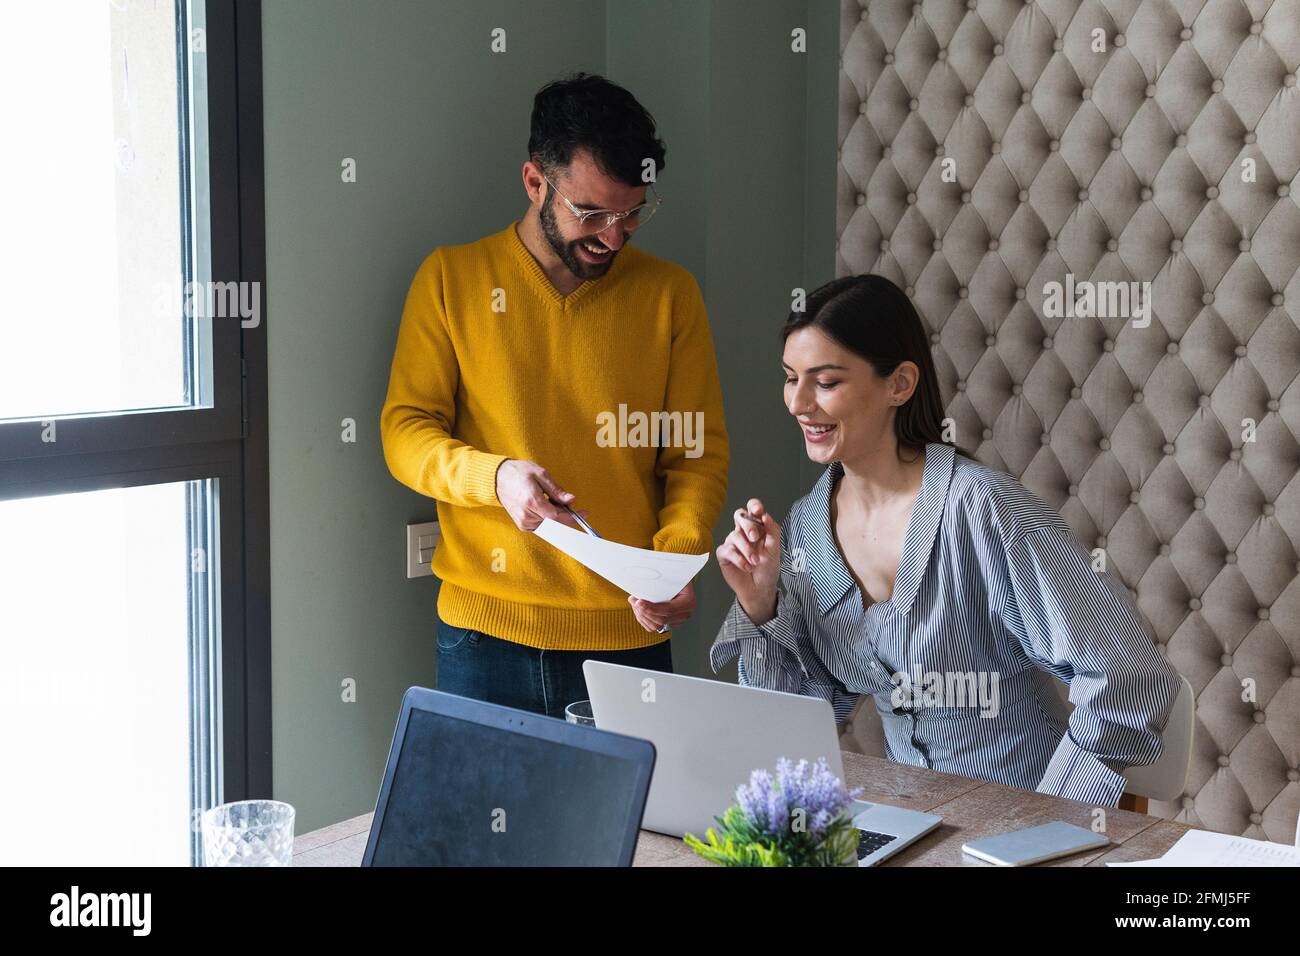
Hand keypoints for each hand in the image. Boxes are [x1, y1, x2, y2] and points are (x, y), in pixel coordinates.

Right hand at [494, 459, 585, 531]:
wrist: (498, 478)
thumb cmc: (519, 473)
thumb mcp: (541, 474)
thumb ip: (557, 490)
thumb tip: (572, 500)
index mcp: (532, 501)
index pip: (557, 516)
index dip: (572, 516)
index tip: (584, 513)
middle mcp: (527, 515)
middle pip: (555, 522)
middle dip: (565, 515)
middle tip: (566, 502)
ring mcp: (523, 522)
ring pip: (549, 525)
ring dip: (555, 516)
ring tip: (549, 500)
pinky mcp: (522, 525)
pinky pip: (541, 526)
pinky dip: (547, 518)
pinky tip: (544, 506)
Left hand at [629, 581, 695, 632]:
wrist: (681, 579)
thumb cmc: (677, 575)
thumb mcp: (672, 575)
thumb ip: (662, 580)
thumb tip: (644, 582)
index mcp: (688, 601)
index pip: (669, 610)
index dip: (652, 608)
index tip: (639, 602)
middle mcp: (685, 613)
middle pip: (661, 620)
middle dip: (644, 611)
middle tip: (633, 601)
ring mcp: (678, 620)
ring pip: (656, 626)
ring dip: (642, 616)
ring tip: (634, 604)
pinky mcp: (670, 623)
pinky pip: (654, 627)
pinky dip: (644, 620)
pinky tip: (639, 610)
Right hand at [715, 497, 780, 624]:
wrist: (761, 589)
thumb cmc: (768, 568)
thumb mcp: (775, 549)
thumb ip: (772, 530)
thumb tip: (765, 515)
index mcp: (757, 527)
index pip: (752, 510)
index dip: (753, 506)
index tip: (758, 511)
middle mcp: (743, 532)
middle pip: (739, 515)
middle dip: (748, 525)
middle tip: (755, 538)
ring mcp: (733, 543)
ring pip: (734, 535)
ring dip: (747, 550)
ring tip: (755, 562)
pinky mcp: (724, 555)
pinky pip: (728, 550)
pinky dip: (739, 559)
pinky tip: (747, 567)